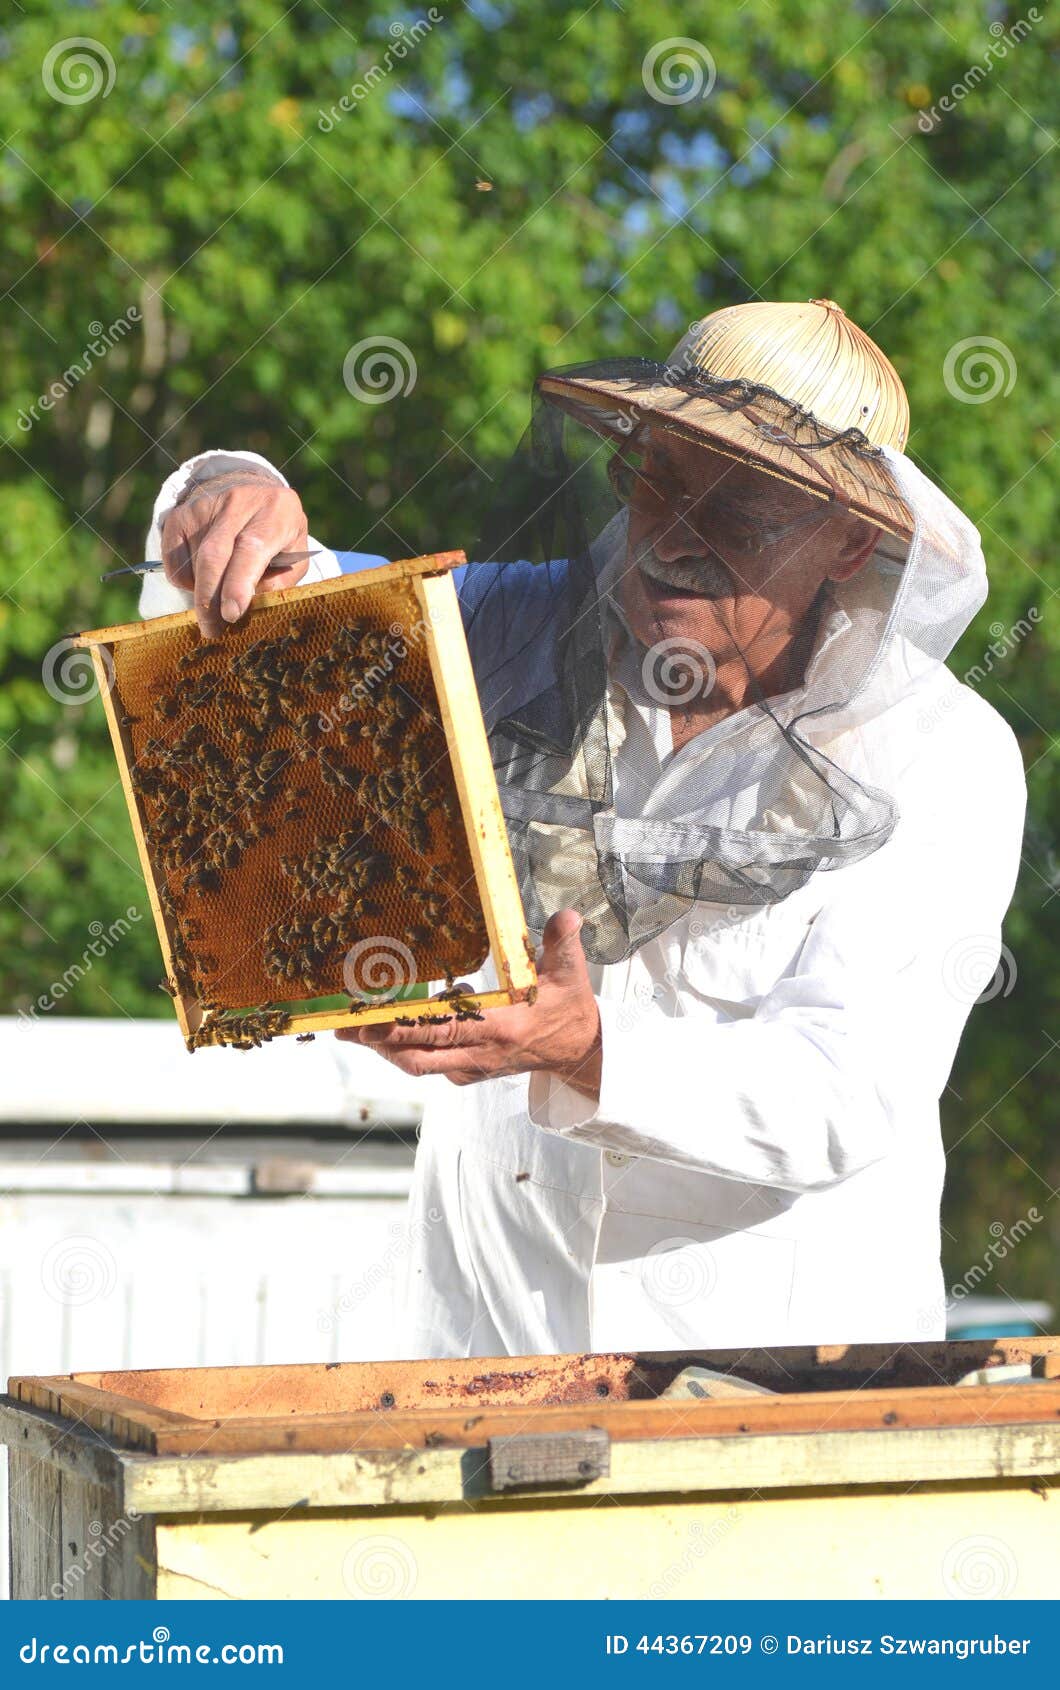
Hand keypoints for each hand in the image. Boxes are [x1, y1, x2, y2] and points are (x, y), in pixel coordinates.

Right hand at [161, 475, 310, 636]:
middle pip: (214, 556)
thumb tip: (249, 606)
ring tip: (216, 603)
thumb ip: (278, 583)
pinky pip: (174, 561)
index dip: (238, 584)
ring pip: (192, 562)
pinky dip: (186, 581)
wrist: (251, 495)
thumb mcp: (293, 558)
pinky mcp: (180, 514)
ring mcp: (205, 505)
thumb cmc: (278, 537)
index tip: (232, 614)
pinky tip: (204, 579)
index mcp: (276, 510)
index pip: (251, 549)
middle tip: (212, 630)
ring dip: (201, 593)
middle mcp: (238, 501)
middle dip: (210, 600)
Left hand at [336, 910, 602, 1096]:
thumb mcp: (571, 974)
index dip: (408, 1027)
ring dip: (385, 1049)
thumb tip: (567, 915)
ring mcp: (472, 1067)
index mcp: (503, 1030)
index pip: (446, 1030)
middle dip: (380, 1041)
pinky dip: (405, 1049)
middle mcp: (482, 1054)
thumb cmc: (568, 1009)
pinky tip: (387, 1029)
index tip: (375, 1018)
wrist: (576, 1051)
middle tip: (345, 1026)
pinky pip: (428, 1064)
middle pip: (420, 1054)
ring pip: (418, 1064)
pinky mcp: (467, 1072)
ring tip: (351, 1031)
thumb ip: (563, 942)